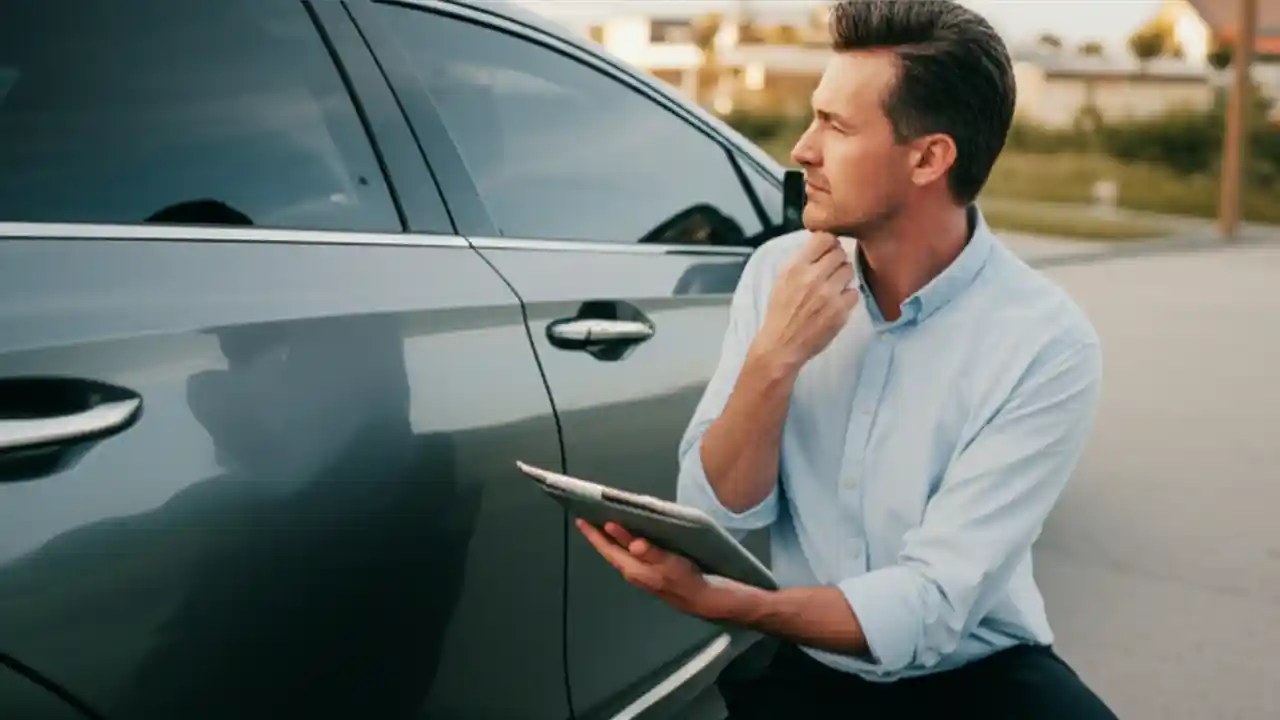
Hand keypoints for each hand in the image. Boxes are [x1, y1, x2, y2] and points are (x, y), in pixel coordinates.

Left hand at [575, 519, 732, 619]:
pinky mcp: (648, 573)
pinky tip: (625, 537)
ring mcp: (640, 574)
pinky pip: (628, 555)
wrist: (702, 599)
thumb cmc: (686, 579)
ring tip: (601, 524)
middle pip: (609, 551)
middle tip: (586, 518)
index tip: (580, 520)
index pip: (608, 549)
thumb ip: (649, 551)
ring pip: (618, 554)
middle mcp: (632, 572)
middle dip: (597, 536)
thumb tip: (630, 541)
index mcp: (633, 569)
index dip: (594, 535)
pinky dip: (622, 543)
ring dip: (609, 539)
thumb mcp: (669, 562)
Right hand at [753, 232, 859, 368]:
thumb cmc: (781, 312)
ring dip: (843, 278)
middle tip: (831, 272)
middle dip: (837, 260)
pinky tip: (836, 304)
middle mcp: (813, 277)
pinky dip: (847, 297)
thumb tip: (824, 243)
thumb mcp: (782, 280)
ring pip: (849, 270)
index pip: (824, 238)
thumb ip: (802, 261)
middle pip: (840, 253)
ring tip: (832, 289)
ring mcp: (829, 294)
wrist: (781, 345)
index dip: (829, 243)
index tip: (828, 250)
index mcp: (795, 267)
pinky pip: (854, 292)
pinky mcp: (840, 311)